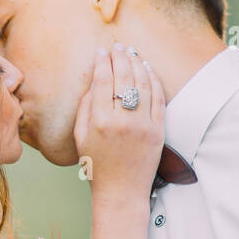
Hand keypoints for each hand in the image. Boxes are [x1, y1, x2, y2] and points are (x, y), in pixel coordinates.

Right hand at [73, 43, 164, 202]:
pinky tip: (147, 69)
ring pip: (142, 84)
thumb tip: (93, 82)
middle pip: (123, 78)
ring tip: (132, 53)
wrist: (122, 192)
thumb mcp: (81, 137)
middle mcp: (122, 121)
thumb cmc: (97, 166)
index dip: (102, 62)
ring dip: (137, 64)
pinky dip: (153, 80)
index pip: (102, 81)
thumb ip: (84, 108)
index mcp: (100, 122)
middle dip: (120, 57)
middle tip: (118, 46)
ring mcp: (143, 125)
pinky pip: (158, 98)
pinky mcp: (158, 131)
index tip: (101, 51)